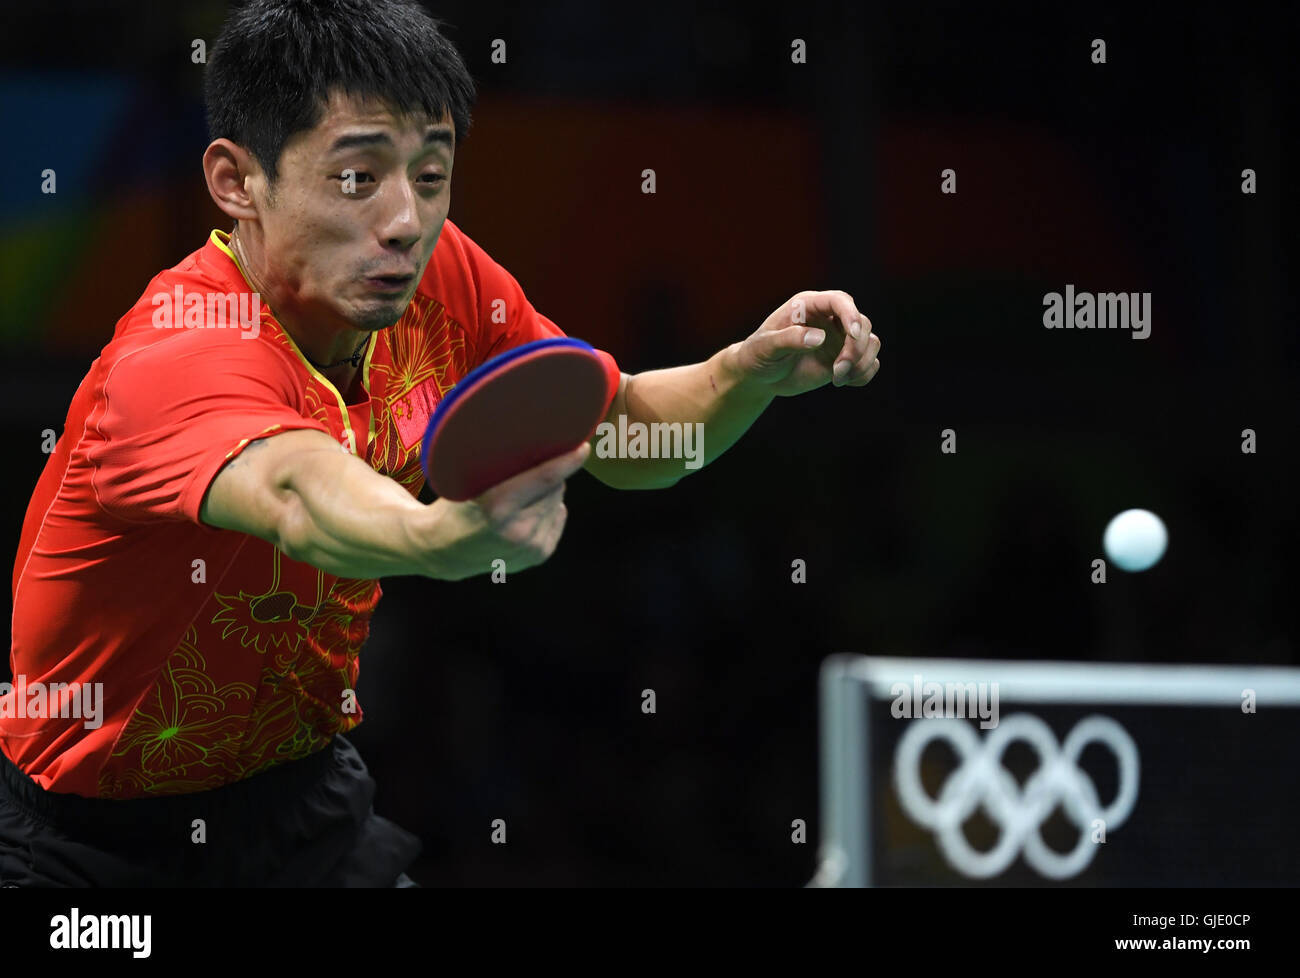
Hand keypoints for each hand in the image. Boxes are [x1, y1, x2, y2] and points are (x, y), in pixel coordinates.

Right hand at [423, 443, 588, 580]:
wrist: (444, 550)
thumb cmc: (455, 503)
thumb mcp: (466, 480)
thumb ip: (497, 462)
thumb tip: (533, 435)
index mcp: (497, 507)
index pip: (545, 478)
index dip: (567, 460)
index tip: (584, 447)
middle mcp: (517, 530)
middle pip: (555, 486)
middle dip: (547, 474)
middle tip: (522, 474)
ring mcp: (530, 546)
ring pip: (557, 501)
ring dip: (546, 493)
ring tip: (518, 497)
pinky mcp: (539, 555)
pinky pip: (558, 516)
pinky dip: (548, 509)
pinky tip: (525, 513)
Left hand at [729, 290, 880, 397]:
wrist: (760, 376)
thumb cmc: (758, 355)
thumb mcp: (766, 347)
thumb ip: (788, 339)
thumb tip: (818, 338)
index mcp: (808, 306)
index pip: (840, 301)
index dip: (851, 314)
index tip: (853, 334)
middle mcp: (829, 319)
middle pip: (862, 324)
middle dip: (855, 350)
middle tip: (837, 372)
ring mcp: (838, 339)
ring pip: (871, 342)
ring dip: (862, 363)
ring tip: (838, 379)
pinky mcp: (844, 359)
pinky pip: (870, 362)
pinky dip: (864, 374)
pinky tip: (844, 382)